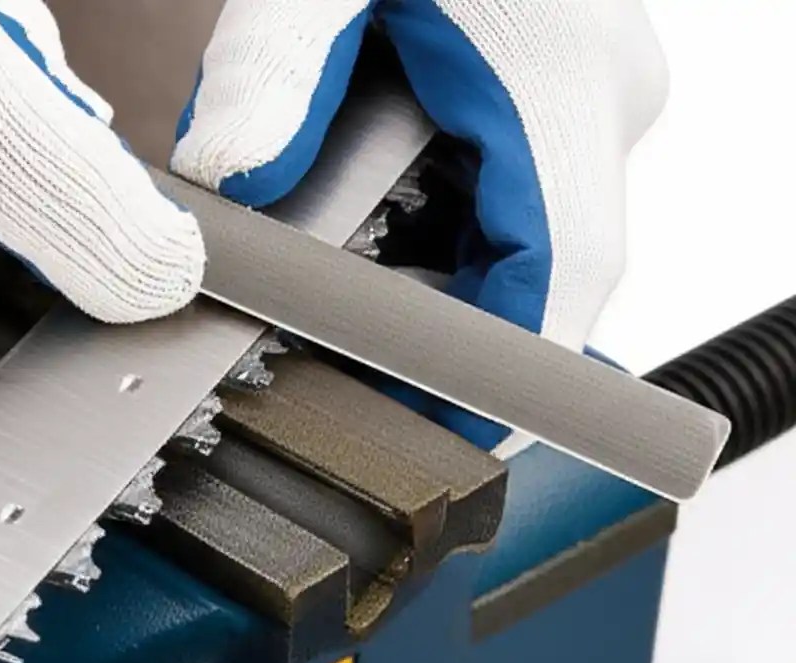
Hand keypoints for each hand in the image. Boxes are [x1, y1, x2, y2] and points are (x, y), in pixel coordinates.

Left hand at [172, 0, 667, 454]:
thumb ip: (273, 75)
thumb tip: (225, 186)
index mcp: (559, 88)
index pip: (559, 284)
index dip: (499, 383)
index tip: (430, 429)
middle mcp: (597, 109)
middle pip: (533, 280)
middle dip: (431, 320)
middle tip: (328, 332)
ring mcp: (588, 105)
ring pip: (522, 244)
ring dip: (430, 267)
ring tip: (338, 244)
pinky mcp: (561, 99)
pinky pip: (512, 199)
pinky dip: (439, 220)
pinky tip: (371, 187)